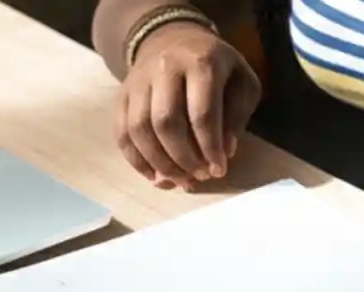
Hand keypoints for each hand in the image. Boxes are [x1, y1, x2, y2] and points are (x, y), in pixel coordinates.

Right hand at [116, 21, 261, 189]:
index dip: (210, 148)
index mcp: (201, 62)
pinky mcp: (122, 95)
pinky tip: (154, 176)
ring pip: (139, 130)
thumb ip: (237, 114)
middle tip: (198, 177)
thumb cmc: (214, 66)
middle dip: (183, 158)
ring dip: (159, 163)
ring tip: (178, 180)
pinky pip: (122, 133)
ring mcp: (138, 81)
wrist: (172, 39)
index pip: (202, 113)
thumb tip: (225, 151)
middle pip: (166, 123)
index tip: (218, 170)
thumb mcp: (241, 81)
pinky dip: (136, 160)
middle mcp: (164, 68)